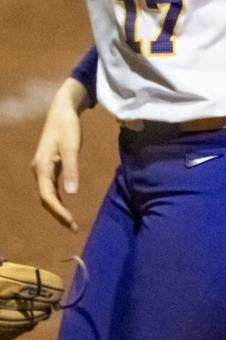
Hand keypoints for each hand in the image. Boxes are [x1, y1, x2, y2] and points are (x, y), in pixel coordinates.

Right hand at [31, 78, 90, 231]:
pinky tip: (67, 207)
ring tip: (71, 223)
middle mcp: (39, 170)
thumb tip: (71, 193)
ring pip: (48, 194)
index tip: (70, 222)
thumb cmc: (67, 127)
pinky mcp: (50, 166)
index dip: (58, 210)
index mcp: (42, 167)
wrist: (62, 111)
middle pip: (46, 198)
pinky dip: (59, 199)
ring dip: (58, 209)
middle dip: (58, 214)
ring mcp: (43, 169)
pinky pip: (51, 187)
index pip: (47, 195)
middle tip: (73, 228)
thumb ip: (72, 169)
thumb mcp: (72, 147)